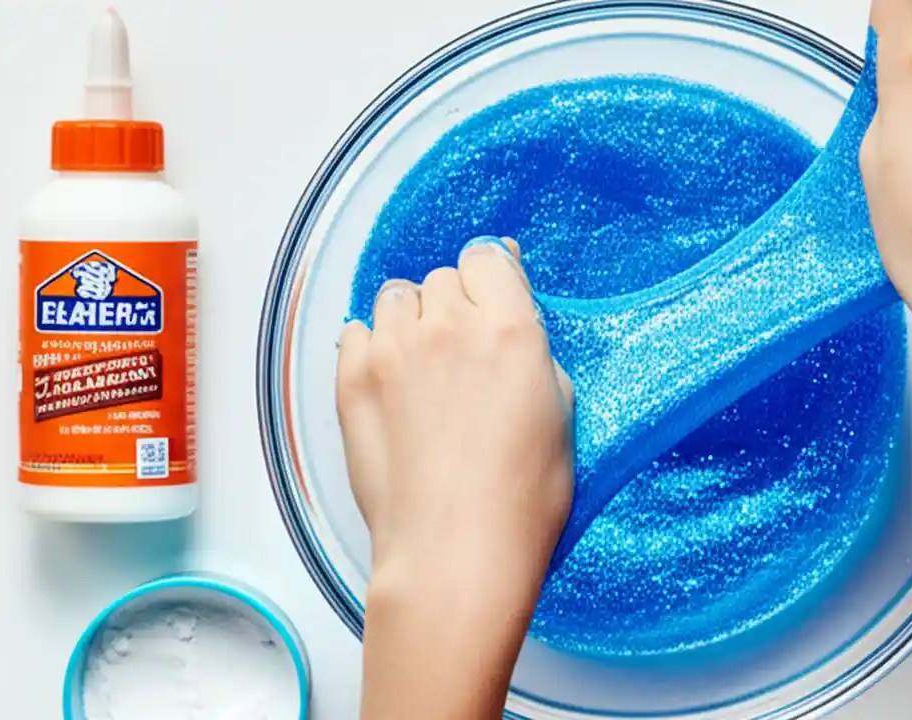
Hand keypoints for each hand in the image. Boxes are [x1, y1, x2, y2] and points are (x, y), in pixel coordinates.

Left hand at [336, 236, 573, 594]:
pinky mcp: (352, 379)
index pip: (489, 257)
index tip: (492, 298)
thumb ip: (534, 352)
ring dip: (412, 319)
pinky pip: (355, 330)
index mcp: (510, 329)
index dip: (492, 277)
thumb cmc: (520, 499)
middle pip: (444, 277)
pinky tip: (390, 381)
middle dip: (455, 305)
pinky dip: (372, 344)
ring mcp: (393, 349)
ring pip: (397, 296)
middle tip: (464, 353)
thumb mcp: (560, 413)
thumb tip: (514, 322)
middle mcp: (448, 326)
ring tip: (423, 367)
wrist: (455, 551)